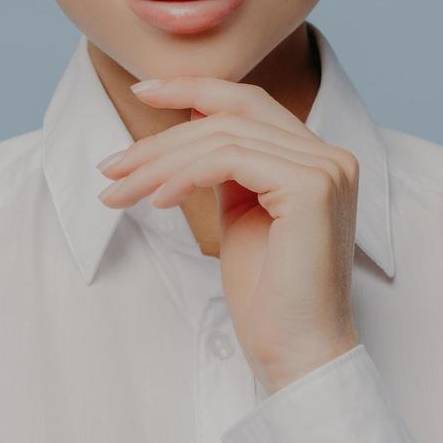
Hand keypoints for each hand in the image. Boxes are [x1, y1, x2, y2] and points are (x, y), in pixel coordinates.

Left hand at [97, 77, 361, 394]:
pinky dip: (183, 175)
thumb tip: (189, 119)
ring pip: (222, 137)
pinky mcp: (312, 186)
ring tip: (121, 191)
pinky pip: (229, 161)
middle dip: (162, 136)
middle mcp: (331, 155)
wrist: (296, 353)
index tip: (143, 91)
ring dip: (160, 163)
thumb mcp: (241, 213)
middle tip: (111, 166)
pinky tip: (157, 201)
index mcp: (318, 158)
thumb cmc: (268, 296)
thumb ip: (226, 165)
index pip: (249, 101)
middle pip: (230, 116)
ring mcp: (326, 168)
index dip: (194, 88)